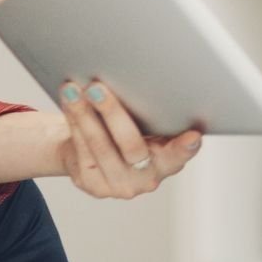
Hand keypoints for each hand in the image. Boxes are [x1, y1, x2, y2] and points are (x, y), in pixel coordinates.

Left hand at [55, 79, 201, 198]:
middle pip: (132, 147)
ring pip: (100, 147)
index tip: (192, 136)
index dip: (184, 148)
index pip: (178, 156)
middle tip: (97, 88)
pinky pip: (81, 150)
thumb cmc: (129, 129)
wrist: (93, 150)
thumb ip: (155, 116)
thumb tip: (154, 76)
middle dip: (113, 113)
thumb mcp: (148, 126)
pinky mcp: (92, 184)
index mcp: (168, 162)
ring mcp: (118, 185)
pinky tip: (69, 101)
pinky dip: (74, 121)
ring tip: (73, 89)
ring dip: (84, 114)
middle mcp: (146, 179)